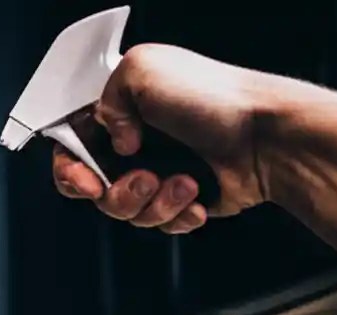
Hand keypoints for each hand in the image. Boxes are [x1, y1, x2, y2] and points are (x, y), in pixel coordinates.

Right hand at [53, 44, 271, 232]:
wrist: (266, 138)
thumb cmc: (212, 98)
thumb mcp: (142, 69)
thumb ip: (104, 96)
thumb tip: (114, 141)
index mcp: (119, 109)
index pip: (71, 145)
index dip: (70, 168)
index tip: (87, 180)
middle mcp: (134, 142)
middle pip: (93, 188)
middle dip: (115, 193)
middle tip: (146, 179)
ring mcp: (156, 172)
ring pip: (125, 211)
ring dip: (153, 203)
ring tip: (185, 183)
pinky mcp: (179, 200)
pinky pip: (157, 223)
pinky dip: (176, 214)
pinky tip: (198, 194)